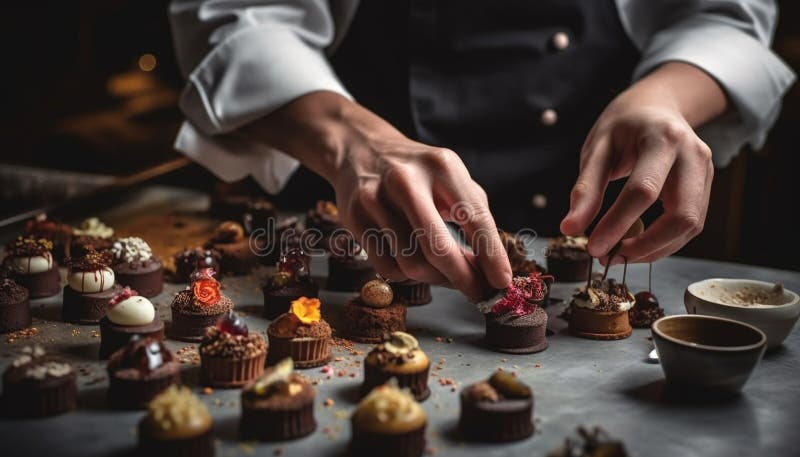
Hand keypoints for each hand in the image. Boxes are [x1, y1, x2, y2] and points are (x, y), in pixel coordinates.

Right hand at [248, 91, 511, 299]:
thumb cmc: (417, 170)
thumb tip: (491, 265)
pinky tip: (418, 266)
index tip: (502, 282)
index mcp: (441, 165)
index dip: (491, 255)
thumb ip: (473, 212)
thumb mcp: (450, 176)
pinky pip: (387, 267)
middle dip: (463, 277)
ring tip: (449, 276)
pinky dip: (409, 276)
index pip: (474, 218)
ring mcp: (375, 198)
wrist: (360, 148)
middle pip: (437, 248)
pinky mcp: (353, 217)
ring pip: (411, 263)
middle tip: (478, 293)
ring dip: (437, 279)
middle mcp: (406, 180)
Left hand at [561, 62, 725, 263]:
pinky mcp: (706, 185)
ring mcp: (705, 171)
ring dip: (656, 249)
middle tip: (610, 258)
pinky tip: (638, 245)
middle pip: (682, 215)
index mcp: (663, 138)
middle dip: (646, 246)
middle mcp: (693, 154)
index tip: (593, 247)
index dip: (618, 224)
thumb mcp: (597, 147)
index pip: (644, 190)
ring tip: (620, 254)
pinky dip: (664, 242)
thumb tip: (570, 228)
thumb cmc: (623, 124)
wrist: (658, 105)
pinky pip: (691, 224)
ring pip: (691, 225)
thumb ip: (586, 188)